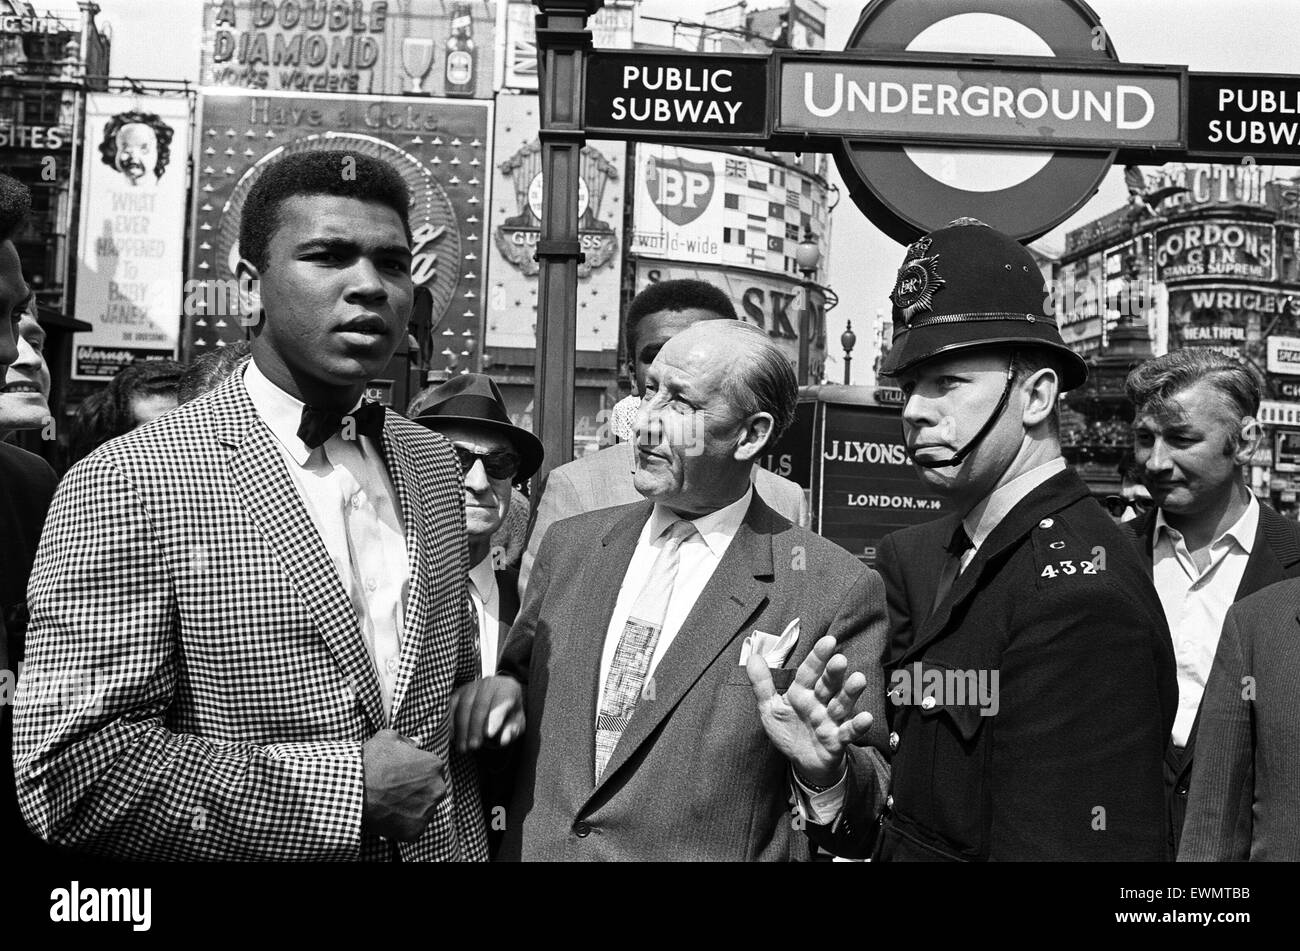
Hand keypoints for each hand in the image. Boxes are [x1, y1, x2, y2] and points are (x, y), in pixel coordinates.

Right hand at [361, 729, 446, 841]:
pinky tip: (388, 816)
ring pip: (424, 809)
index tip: (401, 775)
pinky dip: (403, 824)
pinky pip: (413, 828)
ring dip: (412, 807)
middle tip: (396, 790)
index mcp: (435, 765)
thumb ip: (407, 740)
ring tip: (390, 803)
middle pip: (432, 790)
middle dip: (418, 790)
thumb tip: (418, 742)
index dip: (416, 771)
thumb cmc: (369, 761)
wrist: (351, 790)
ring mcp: (428, 812)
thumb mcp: (387, 738)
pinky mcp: (416, 831)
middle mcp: (438, 789)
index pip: (432, 769)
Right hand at [449, 675, 524, 753]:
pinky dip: (450, 723)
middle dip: (475, 726)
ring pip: (463, 705)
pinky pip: (451, 707)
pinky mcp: (458, 693)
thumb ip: (512, 730)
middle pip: (480, 703)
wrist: (500, 701)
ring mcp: (472, 686)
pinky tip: (452, 738)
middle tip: (474, 746)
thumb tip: (504, 739)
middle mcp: (489, 683)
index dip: (495, 717)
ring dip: (462, 728)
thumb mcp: (517, 723)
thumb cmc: (509, 714)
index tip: (489, 734)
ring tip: (463, 747)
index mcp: (508, 688)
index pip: (502, 700)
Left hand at [747, 634, 872, 786]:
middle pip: (828, 685)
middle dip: (834, 673)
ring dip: (850, 693)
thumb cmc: (789, 732)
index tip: (828, 641)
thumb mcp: (770, 708)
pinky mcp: (837, 741)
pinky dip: (857, 726)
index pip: (809, 672)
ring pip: (841, 704)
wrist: (802, 763)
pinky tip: (866, 718)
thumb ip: (762, 684)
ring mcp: (830, 721)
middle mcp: (819, 703)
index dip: (817, 657)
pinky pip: (848, 733)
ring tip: (859, 679)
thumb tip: (752, 657)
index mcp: (802, 693)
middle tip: (840, 660)